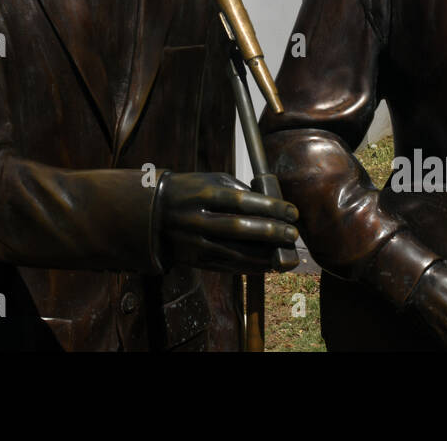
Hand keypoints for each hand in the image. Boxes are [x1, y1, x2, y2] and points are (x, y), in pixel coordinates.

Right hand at [157, 172, 298, 273]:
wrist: (153, 213)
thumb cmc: (189, 191)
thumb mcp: (211, 181)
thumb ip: (239, 190)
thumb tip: (271, 206)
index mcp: (205, 194)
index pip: (244, 202)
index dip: (271, 208)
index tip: (293, 212)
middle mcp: (200, 219)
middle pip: (241, 228)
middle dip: (272, 232)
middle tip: (293, 234)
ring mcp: (197, 242)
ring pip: (237, 252)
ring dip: (265, 254)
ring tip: (285, 252)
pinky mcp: (196, 260)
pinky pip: (228, 266)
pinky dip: (251, 266)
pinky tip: (267, 264)